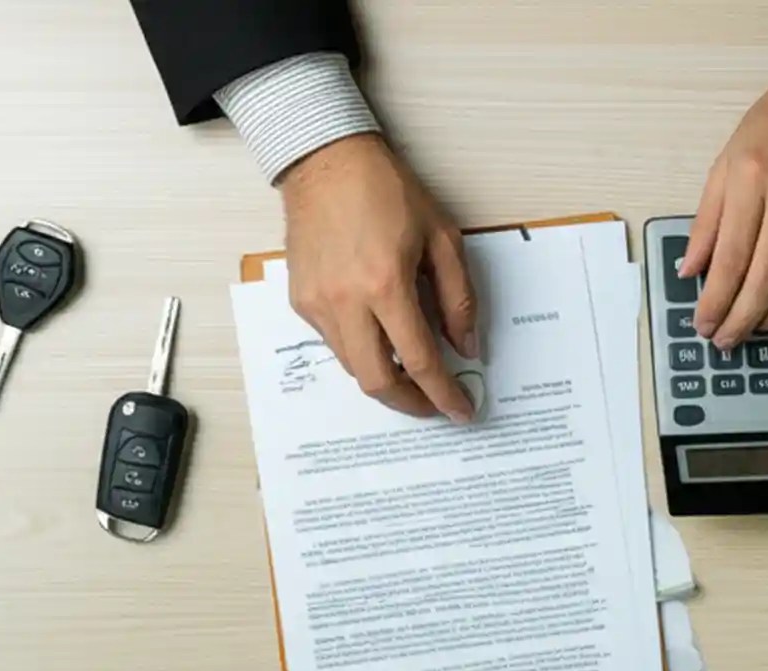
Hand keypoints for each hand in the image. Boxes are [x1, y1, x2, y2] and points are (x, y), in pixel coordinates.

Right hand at [280, 133, 477, 422]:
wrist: (326, 163)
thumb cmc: (386, 191)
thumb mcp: (442, 237)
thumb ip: (458, 297)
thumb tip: (466, 346)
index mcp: (386, 284)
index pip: (420, 361)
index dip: (445, 394)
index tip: (462, 410)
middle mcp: (346, 302)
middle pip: (378, 382)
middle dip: (411, 404)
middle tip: (435, 403)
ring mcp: (317, 304)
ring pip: (353, 367)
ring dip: (386, 378)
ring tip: (411, 370)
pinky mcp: (301, 301)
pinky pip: (335, 343)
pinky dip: (362, 351)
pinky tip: (380, 336)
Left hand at [679, 76, 767, 348]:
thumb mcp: (725, 164)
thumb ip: (707, 221)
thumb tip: (692, 270)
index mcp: (753, 179)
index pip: (731, 256)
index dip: (716, 299)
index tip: (703, 323)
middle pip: (767, 276)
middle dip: (742, 318)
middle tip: (726, 340)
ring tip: (756, 328)